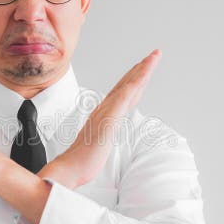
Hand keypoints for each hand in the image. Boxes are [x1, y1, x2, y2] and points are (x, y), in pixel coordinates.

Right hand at [42, 49, 160, 187]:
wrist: (69, 167)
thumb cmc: (80, 161)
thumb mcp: (94, 147)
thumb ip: (98, 139)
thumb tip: (100, 140)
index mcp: (102, 115)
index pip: (120, 93)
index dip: (132, 80)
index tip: (142, 69)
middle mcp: (104, 109)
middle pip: (125, 83)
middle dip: (140, 69)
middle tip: (152, 56)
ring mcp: (107, 112)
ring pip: (128, 84)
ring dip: (142, 69)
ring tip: (153, 57)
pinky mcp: (110, 117)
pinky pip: (126, 95)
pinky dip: (136, 82)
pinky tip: (144, 73)